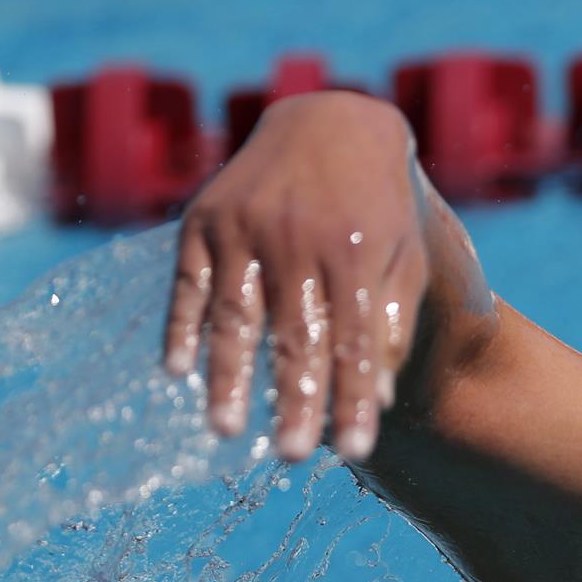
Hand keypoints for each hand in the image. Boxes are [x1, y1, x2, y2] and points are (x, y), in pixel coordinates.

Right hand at [163, 93, 431, 461]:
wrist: (333, 123)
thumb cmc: (378, 210)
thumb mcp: (404, 258)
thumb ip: (392, 325)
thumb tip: (377, 401)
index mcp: (356, 255)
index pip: (355, 343)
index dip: (352, 400)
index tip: (353, 451)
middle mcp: (299, 240)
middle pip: (296, 336)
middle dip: (295, 400)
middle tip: (292, 458)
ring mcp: (246, 226)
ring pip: (236, 315)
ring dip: (229, 376)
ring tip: (226, 431)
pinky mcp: (203, 218)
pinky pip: (188, 282)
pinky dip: (181, 326)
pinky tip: (177, 372)